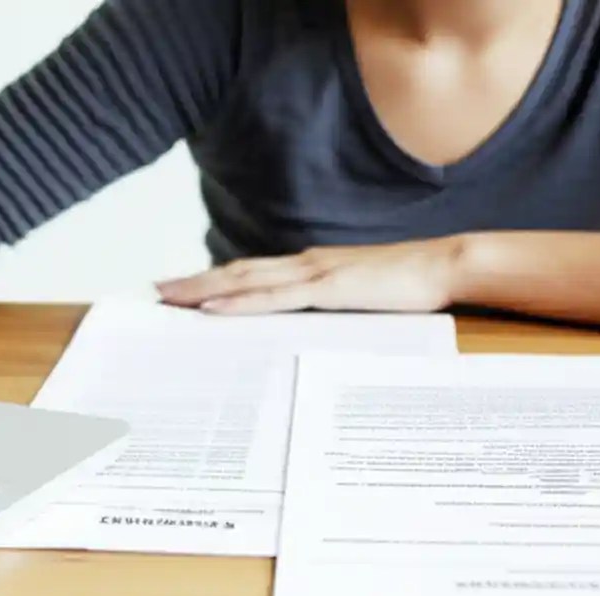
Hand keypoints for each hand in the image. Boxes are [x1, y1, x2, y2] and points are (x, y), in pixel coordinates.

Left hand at [155, 237, 464, 314]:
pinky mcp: (327, 287)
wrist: (444, 266)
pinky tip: (212, 310)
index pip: (252, 274)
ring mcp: (314, 272)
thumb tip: (307, 328)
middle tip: (155, 292)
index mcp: (312, 267)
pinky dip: (239, 303)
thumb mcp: (362, 299)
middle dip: (193, 283)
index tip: (181, 290)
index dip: (214, 280)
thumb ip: (332, 306)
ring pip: (245, 281)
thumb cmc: (410, 285)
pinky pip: (274, 298)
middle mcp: (305, 264)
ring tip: (168, 298)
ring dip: (203, 289)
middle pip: (236, 273)